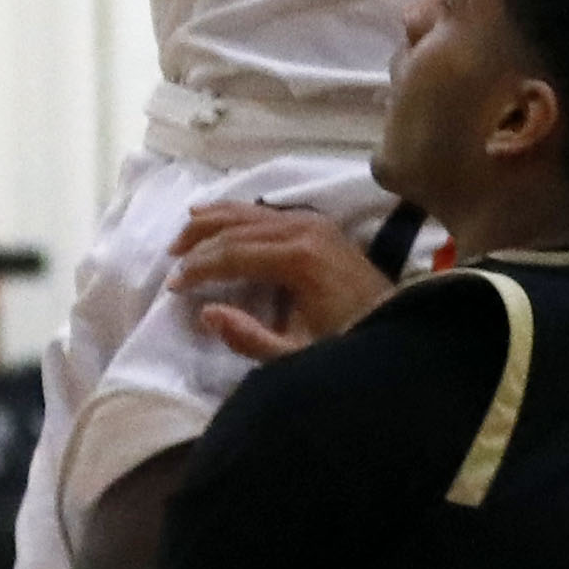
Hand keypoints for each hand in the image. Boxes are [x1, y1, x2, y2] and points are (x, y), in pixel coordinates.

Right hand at [170, 203, 392, 362]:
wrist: (397, 330)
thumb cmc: (346, 344)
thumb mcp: (298, 356)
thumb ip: (250, 339)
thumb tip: (206, 313)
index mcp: (300, 259)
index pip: (233, 254)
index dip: (199, 268)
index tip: (173, 285)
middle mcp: (305, 230)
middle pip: (237, 227)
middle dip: (199, 242)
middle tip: (172, 259)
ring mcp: (313, 223)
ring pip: (249, 212)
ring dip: (213, 221)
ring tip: (183, 234)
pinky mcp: (319, 225)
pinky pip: (267, 212)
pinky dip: (237, 214)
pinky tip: (217, 216)